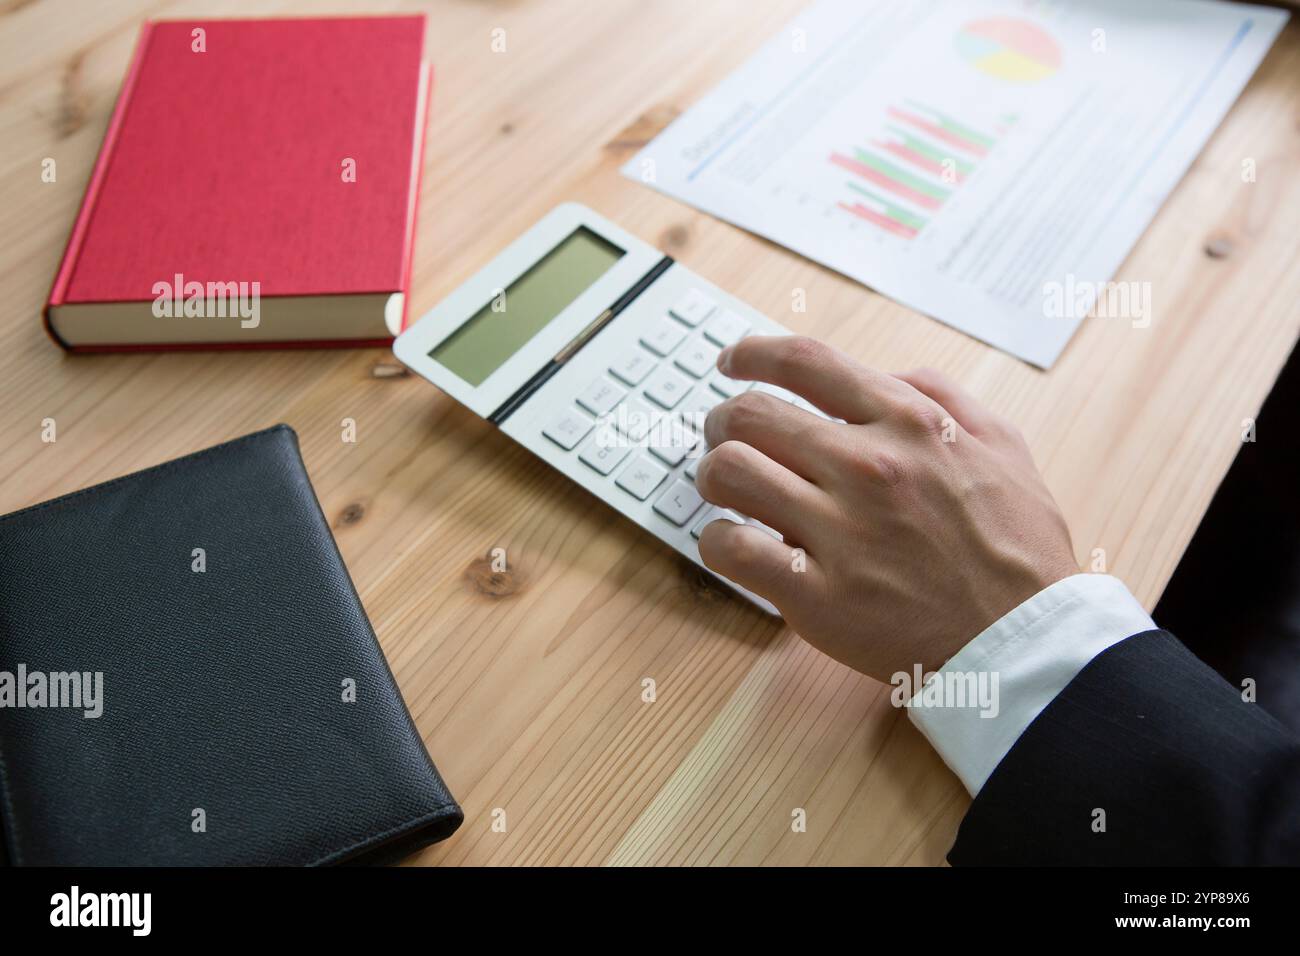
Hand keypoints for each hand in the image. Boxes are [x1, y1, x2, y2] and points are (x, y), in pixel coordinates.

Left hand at [694, 336, 1078, 682]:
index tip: (733, 360)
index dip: (753, 352)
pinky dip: (718, 542)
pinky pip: (731, 547)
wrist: (1028, 640)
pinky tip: (735, 546)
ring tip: (727, 491)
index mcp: (908, 423)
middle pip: (750, 412)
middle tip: (724, 438)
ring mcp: (840, 531)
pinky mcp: (816, 594)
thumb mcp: (1002, 444)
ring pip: (728, 470)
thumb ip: (942, 396)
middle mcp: (868, 467)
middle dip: (723, 421)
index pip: (804, 362)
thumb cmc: (1016, 547)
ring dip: (714, 475)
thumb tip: (884, 374)